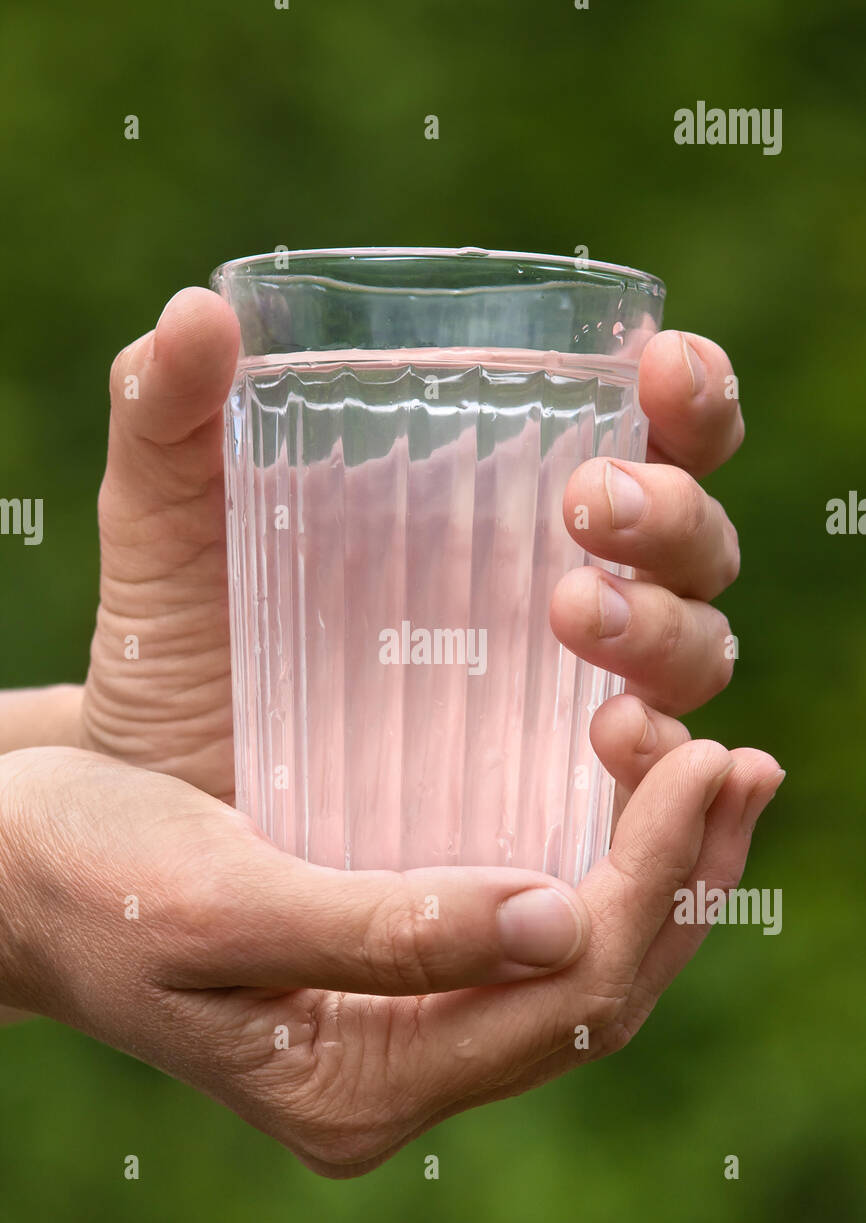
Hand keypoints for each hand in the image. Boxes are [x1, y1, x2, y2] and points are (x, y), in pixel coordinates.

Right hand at [0, 739, 781, 1176]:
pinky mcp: (389, 978)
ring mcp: (396, 1034)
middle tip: (741, 765)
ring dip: (655, 880)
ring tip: (721, 776)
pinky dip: (593, 873)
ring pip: (573, 975)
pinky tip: (627, 801)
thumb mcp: (221, 901)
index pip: (562, 1001)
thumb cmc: (87, 875)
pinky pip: (525, 943)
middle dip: (679, 883)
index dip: (650, 887)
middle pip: (591, 999)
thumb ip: (385, 929)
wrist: (11, 876)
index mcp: (358, 1084)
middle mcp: (395, 1078)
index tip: (701, 765)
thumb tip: (561, 924)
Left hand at [79, 294, 745, 803]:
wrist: (154, 786)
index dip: (691, 393)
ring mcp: (563, 698)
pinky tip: (612, 732)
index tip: (661, 368)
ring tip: (574, 612)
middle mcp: (564, 587)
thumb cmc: (178, 634)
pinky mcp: (545, 794)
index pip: (648, 433)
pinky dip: (658, 751)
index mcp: (505, 498)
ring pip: (694, 650)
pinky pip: (648, 778)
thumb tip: (201, 314)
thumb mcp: (166, 513)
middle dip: (670, 513)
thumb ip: (168, 410)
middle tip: (584, 508)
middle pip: (694, 541)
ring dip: (667, 626)